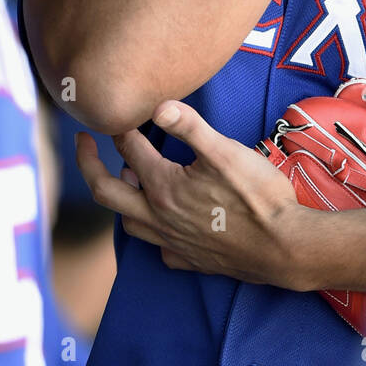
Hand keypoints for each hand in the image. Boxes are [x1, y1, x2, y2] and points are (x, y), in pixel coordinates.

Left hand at [75, 101, 310, 287]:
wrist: (283, 247)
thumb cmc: (257, 196)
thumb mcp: (225, 152)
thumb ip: (189, 127)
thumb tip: (157, 105)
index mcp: (163, 187)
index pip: (130, 150)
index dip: (121, 128)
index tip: (117, 114)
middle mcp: (158, 217)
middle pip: (107, 191)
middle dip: (89, 165)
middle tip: (83, 143)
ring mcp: (171, 242)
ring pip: (128, 223)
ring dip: (119, 198)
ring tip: (124, 179)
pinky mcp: (189, 259)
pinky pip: (158, 247)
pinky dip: (152, 231)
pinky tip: (162, 223)